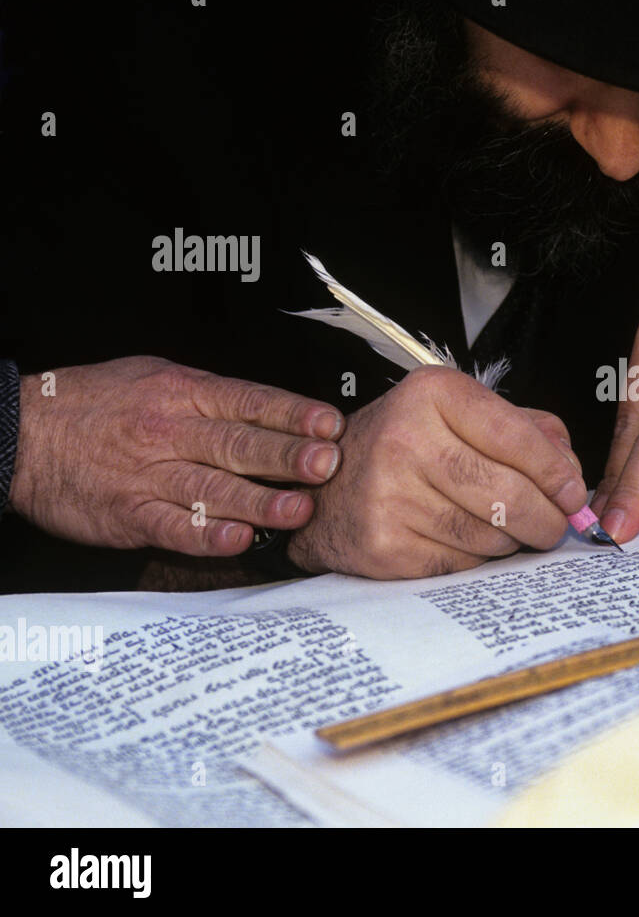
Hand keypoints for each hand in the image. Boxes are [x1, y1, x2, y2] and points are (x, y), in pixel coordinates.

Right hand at [10, 356, 345, 554]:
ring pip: (213, 488)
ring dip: (260, 501)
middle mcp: (171, 431)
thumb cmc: (97, 403)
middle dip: (287, 456)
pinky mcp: (129, 513)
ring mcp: (150, 474)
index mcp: (184, 393)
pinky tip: (238, 539)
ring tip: (299, 510)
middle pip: (239, 444)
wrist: (23, 433)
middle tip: (327, 465)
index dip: (293, 415)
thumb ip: (216, 397)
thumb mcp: (158, 377)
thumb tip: (278, 412)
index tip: (330, 426)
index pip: (250, 402)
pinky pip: (174, 526)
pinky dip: (207, 534)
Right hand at [286, 366, 588, 579]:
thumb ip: (528, 432)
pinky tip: (468, 543)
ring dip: (512, 540)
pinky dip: (478, 559)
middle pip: (508, 494)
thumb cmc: (411, 448)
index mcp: (432, 394)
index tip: (573, 493)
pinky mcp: (383, 544)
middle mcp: (405, 438)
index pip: (516, 437)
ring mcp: (389, 494)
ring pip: (489, 534)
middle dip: (546, 518)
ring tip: (507, 530)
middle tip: (556, 526)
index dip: (556, 472)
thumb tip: (572, 476)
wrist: (329, 488)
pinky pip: (461, 562)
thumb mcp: (463, 416)